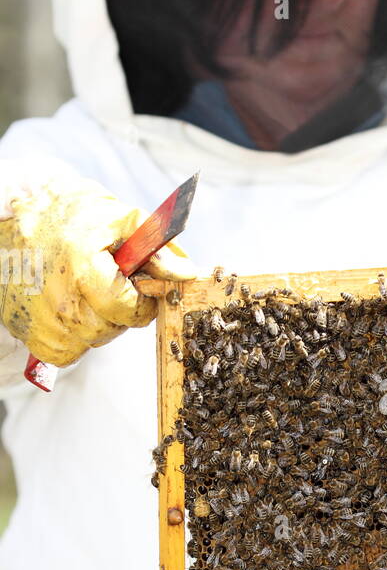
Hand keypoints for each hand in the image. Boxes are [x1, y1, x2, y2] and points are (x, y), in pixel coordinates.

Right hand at [0, 165, 198, 367]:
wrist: (16, 218)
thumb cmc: (72, 216)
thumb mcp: (119, 219)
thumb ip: (157, 246)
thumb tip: (186, 273)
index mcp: (83, 267)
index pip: (129, 310)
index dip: (141, 302)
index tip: (136, 288)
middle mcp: (59, 298)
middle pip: (110, 329)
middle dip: (118, 311)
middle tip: (106, 286)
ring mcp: (41, 319)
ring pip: (89, 341)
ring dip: (95, 322)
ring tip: (83, 292)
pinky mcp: (29, 332)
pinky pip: (65, 352)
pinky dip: (71, 336)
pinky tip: (67, 308)